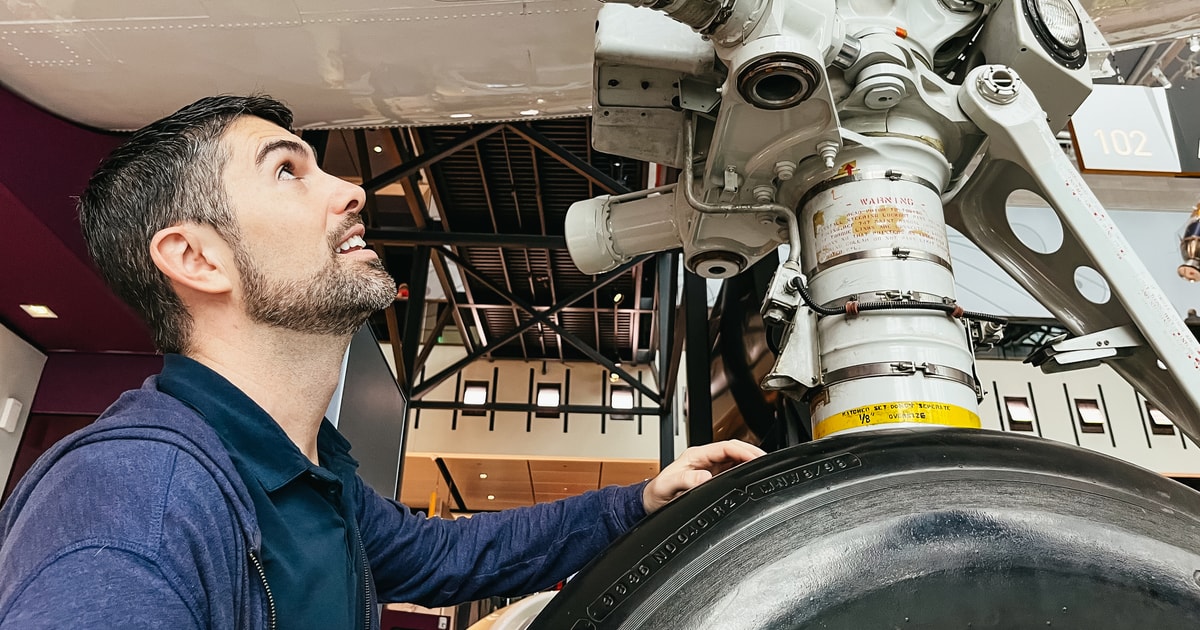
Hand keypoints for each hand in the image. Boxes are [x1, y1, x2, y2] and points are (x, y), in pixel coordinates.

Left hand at [642, 440, 765, 513]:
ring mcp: (708, 468)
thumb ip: (685, 480)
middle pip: (734, 451)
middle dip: (752, 453)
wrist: (650, 502)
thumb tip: (705, 477)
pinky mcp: (711, 478)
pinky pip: (732, 471)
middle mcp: (704, 460)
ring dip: (749, 462)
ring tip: (763, 468)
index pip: (725, 447)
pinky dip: (744, 472)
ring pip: (735, 460)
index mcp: (695, 456)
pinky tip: (751, 477)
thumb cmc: (656, 493)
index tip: (756, 458)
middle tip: (767, 463)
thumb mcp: (668, 486)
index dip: (743, 451)